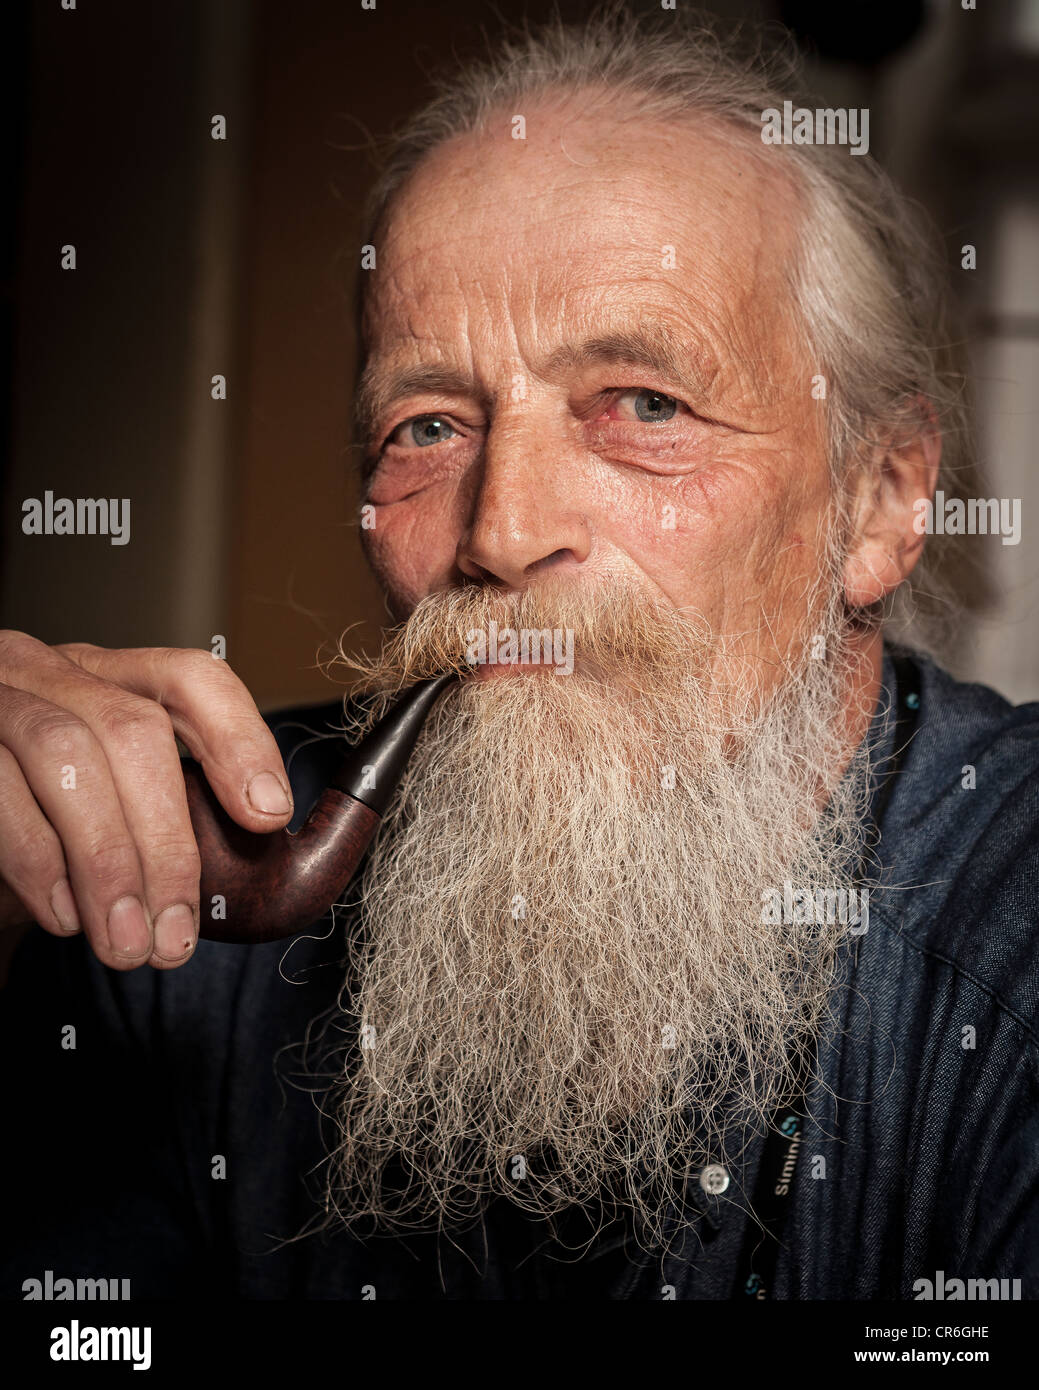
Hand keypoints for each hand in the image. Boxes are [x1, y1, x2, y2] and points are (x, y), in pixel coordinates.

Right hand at [0, 634, 293, 969]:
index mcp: (109, 677)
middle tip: (176, 931)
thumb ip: (174, 819)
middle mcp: (52, 671)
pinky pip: (1, 791)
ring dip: (107, 862)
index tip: (268, 816)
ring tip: (127, 941)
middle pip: (134, 729)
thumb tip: (262, 857)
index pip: (192, 679)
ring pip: (67, 755)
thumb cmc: (41, 829)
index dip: (239, 741)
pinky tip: (65, 914)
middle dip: (166, 841)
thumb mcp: (114, 812)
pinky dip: (40, 861)